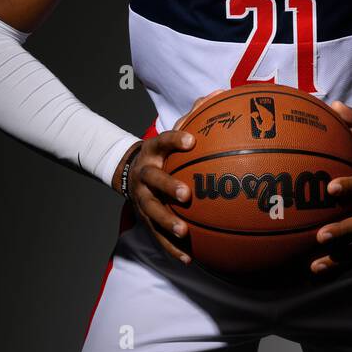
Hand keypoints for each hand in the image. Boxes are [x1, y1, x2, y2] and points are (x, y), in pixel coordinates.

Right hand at [122, 88, 230, 264]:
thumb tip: (223, 92)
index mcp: (154, 151)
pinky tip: (189, 259)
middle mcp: (145, 174)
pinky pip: (157, 236)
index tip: (192, 140)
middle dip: (168, 187)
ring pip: (152, 211)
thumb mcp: (174, 131)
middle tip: (187, 194)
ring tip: (184, 232)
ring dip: (167, 223)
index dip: (176, 139)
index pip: (164, 140)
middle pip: (154, 180)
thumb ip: (197, 114)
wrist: (128, 171)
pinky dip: (171, 249)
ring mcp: (142, 199)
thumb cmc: (164, 151)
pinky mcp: (144, 219)